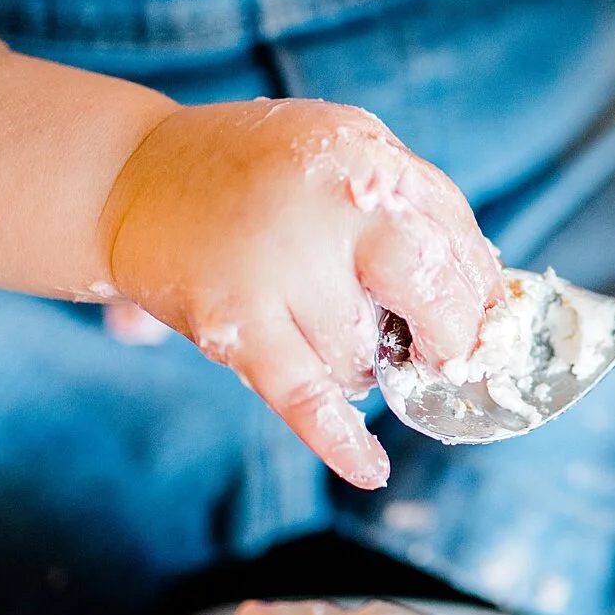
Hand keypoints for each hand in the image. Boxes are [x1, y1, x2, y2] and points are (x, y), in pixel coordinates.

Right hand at [97, 100, 500, 488]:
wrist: (131, 179)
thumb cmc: (258, 170)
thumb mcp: (344, 146)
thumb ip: (409, 202)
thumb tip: (483, 287)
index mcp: (365, 158)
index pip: (453, 233)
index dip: (476, 286)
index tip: (483, 316)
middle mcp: (329, 208)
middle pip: (426, 284)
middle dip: (447, 330)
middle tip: (440, 350)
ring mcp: (280, 268)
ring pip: (363, 353)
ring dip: (365, 364)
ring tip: (330, 335)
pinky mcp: (235, 322)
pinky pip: (302, 396)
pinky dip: (339, 440)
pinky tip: (371, 468)